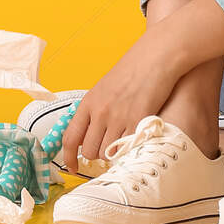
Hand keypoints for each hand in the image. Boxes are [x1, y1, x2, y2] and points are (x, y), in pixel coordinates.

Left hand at [59, 34, 183, 168]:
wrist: (155, 58)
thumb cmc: (132, 70)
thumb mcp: (104, 88)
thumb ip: (96, 109)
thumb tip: (90, 133)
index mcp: (88, 103)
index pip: (70, 137)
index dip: (69, 156)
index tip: (73, 166)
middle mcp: (100, 112)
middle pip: (90, 151)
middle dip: (97, 155)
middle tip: (108, 148)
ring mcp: (119, 118)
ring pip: (109, 153)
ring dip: (114, 153)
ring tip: (123, 142)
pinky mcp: (138, 121)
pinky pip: (128, 148)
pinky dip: (130, 149)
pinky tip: (135, 140)